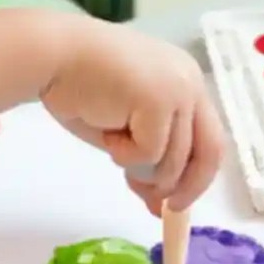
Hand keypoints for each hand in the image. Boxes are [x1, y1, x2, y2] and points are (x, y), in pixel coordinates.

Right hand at [42, 18, 224, 212]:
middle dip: (187, 188)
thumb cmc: (79, 86)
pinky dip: (124, 155)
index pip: (209, 140)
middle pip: (210, 152)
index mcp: (186, 82)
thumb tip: (162, 207)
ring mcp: (178, 90)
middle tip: (161, 207)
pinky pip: (151, 153)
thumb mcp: (124, 132)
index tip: (175, 202)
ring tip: (113, 147)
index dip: (195, 177)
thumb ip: (149, 161)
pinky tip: (105, 130)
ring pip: (174, 160)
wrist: (53, 56)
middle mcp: (189, 82)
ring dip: (141, 169)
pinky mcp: (158, 100)